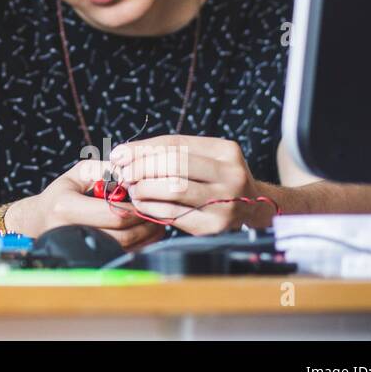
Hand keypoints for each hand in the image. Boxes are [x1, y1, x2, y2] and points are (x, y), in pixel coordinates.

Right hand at [8, 157, 166, 250]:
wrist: (39, 222)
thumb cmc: (60, 195)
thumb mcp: (76, 175)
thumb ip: (103, 169)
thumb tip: (132, 171)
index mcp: (67, 208)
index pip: (112, 212)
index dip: (134, 207)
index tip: (145, 197)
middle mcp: (72, 232)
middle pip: (122, 234)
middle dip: (145, 222)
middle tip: (158, 210)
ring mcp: (81, 249)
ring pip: (125, 247)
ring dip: (146, 235)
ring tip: (156, 220)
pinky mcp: (90, 258)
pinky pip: (122, 255)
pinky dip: (140, 245)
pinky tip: (147, 232)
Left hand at [110, 134, 273, 233]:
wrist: (251, 207)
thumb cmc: (215, 177)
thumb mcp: (202, 156)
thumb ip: (166, 151)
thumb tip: (122, 153)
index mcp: (226, 151)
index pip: (175, 145)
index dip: (142, 149)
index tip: (120, 154)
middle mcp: (231, 176)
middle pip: (174, 166)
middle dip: (141, 168)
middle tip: (124, 173)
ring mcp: (225, 203)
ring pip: (173, 190)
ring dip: (144, 188)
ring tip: (132, 188)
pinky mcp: (214, 227)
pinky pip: (174, 215)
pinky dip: (151, 208)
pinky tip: (142, 203)